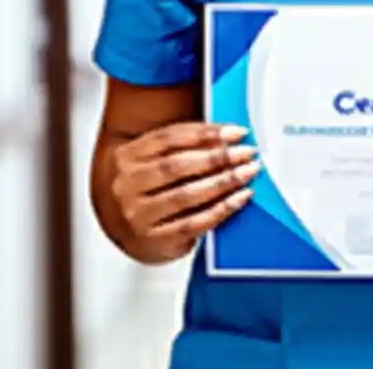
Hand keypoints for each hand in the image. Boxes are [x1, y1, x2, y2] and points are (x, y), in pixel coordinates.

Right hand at [110, 122, 259, 262]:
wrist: (124, 229)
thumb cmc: (149, 188)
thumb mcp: (154, 160)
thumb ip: (184, 146)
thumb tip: (228, 137)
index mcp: (125, 157)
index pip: (168, 138)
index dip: (206, 133)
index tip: (236, 132)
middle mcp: (126, 186)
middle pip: (176, 166)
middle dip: (217, 158)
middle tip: (246, 153)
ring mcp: (137, 215)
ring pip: (185, 195)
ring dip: (223, 182)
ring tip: (247, 172)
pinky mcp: (153, 240)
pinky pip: (192, 224)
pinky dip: (220, 209)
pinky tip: (239, 198)